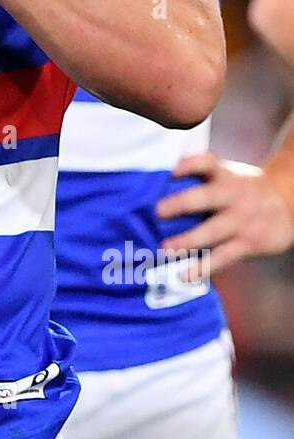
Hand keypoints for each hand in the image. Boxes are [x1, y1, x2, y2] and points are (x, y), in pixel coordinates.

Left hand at [157, 151, 293, 278]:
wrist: (290, 203)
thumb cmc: (245, 191)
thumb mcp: (230, 175)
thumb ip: (202, 178)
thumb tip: (157, 186)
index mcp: (225, 175)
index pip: (207, 163)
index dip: (190, 165)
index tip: (172, 171)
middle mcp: (233, 195)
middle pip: (207, 197)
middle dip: (181, 204)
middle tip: (157, 211)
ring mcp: (241, 220)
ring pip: (212, 231)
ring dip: (187, 241)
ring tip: (165, 249)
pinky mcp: (248, 242)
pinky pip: (223, 256)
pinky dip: (204, 267)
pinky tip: (186, 275)